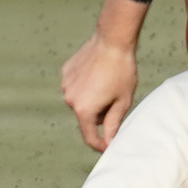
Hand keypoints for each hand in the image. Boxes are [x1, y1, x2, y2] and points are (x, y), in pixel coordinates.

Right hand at [61, 33, 137, 150]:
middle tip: (115, 100)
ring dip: (92, 100)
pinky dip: (86, 86)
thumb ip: (113, 125)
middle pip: (85, 118)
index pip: (89, 137)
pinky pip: (76, 86)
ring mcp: (65, 85)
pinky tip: (98, 74)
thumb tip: (109, 143)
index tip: (108, 147)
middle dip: (99, 115)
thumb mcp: (122, 102)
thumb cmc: (122, 72)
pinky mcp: (65, 72)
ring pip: (80, 101)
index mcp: (84, 110)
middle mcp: (70, 99)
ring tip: (107, 84)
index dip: (100, 145)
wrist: (112, 41)